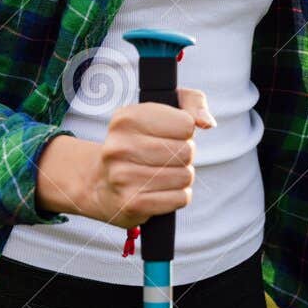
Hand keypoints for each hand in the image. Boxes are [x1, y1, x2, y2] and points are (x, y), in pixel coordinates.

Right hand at [37, 88, 214, 224]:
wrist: (100, 184)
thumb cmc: (140, 142)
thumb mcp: (162, 110)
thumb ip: (193, 103)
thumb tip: (207, 123)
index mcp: (126, 118)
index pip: (186, 124)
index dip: (185, 131)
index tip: (169, 135)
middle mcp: (120, 146)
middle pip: (186, 151)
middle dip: (184, 155)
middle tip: (166, 157)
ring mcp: (123, 177)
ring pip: (186, 175)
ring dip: (181, 176)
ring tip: (162, 174)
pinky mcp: (132, 204)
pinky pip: (181, 198)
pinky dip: (178, 195)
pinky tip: (160, 191)